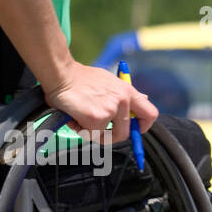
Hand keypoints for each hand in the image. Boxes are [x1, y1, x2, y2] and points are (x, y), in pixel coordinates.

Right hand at [43, 60, 157, 142]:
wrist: (61, 74)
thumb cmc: (81, 78)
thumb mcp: (110, 81)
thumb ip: (125, 93)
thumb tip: (144, 99)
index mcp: (127, 91)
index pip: (150, 114)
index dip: (143, 127)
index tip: (134, 130)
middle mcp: (122, 100)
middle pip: (125, 133)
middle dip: (110, 137)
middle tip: (97, 131)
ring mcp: (110, 109)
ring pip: (106, 136)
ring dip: (93, 133)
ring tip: (82, 118)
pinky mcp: (96, 118)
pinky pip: (91, 135)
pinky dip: (81, 130)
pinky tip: (74, 118)